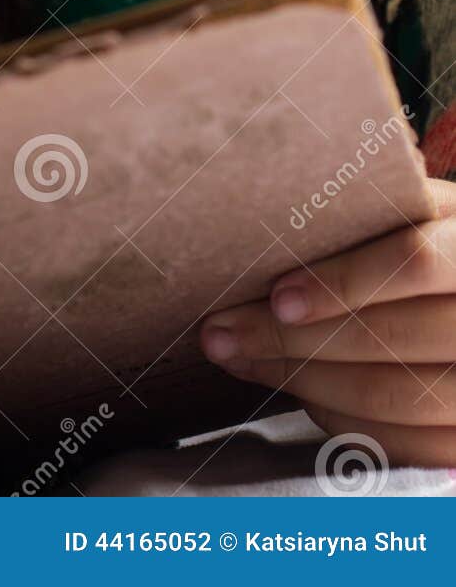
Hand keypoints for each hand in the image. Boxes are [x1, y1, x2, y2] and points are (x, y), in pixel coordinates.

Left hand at [199, 178, 455, 467]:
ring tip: (241, 359)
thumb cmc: (433, 240)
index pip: (415, 262)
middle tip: (220, 334)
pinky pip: (403, 444)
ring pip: (392, 396)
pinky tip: (296, 389)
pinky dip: (340, 417)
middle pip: (390, 338)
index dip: (343, 281)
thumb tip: (270, 218)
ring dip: (301, 380)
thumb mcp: (417, 208)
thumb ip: (366, 213)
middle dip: (292, 339)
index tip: (278, 297)